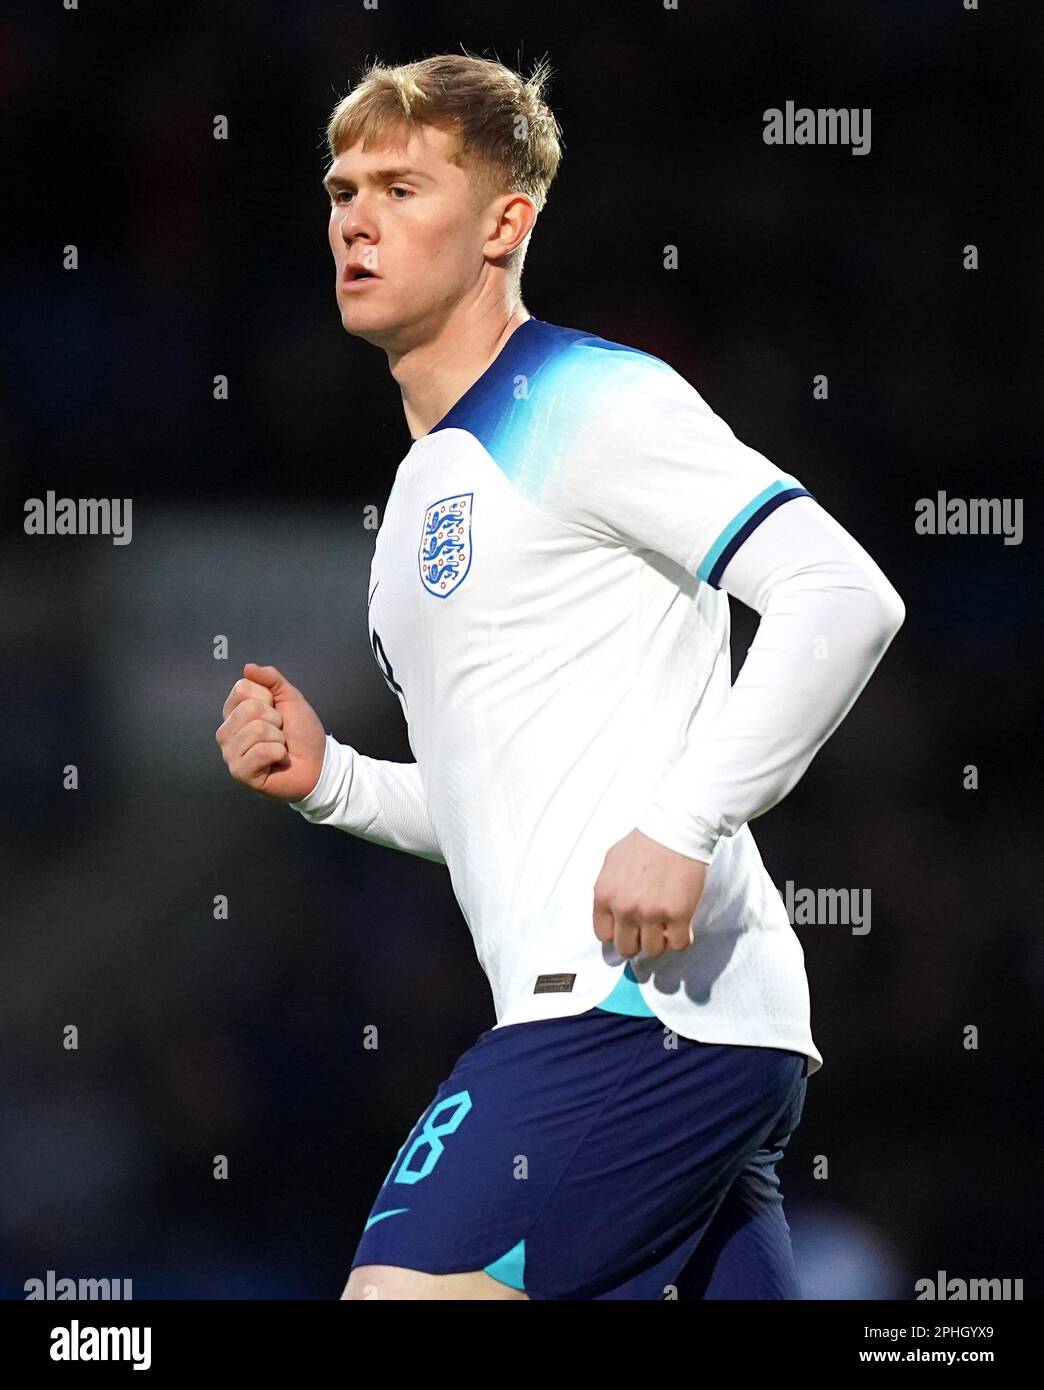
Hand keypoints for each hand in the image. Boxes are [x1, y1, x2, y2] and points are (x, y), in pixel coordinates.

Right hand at [215, 662, 326, 802]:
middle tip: (280, 732)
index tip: (277, 712)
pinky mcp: (239, 772)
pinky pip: (260, 752)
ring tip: (280, 746)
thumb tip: (248, 667)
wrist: (317, 763)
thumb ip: (271, 678)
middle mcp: (227, 731)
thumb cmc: (302, 732)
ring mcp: (230, 753)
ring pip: (255, 730)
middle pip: (249, 709)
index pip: (242, 688)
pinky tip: (277, 760)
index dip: (268, 697)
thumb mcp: (290, 697)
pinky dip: (278, 753)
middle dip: (275, 719)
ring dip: (278, 738)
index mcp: (235, 711)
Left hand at [592, 828, 706, 958]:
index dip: (618, 932)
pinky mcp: (678, 915)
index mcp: (604, 895)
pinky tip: (682, 926)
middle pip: (626, 947)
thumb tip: (611, 915)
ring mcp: (652, 914)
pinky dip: (681, 939)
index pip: (604, 934)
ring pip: (653, 950)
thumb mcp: (611, 862)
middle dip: (637, 940)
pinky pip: (678, 944)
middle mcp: (625, 908)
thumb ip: (608, 890)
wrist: (676, 828)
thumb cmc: (644, 842)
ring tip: (666, 926)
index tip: (628, 928)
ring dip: (660, 941)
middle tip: (648, 929)